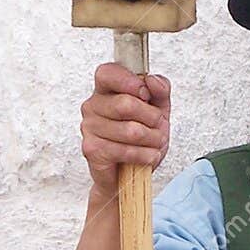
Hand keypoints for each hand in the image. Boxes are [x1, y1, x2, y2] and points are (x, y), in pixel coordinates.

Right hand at [80, 64, 170, 193]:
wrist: (132, 176)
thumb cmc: (143, 140)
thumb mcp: (158, 111)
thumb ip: (160, 91)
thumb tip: (152, 80)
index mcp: (105, 90)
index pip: (107, 72)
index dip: (130, 81)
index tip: (146, 95)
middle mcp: (92, 106)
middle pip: (126, 104)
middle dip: (152, 118)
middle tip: (158, 127)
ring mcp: (89, 128)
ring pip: (131, 130)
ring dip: (153, 140)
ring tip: (155, 144)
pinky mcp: (92, 150)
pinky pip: (126, 150)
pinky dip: (145, 155)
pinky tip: (147, 156)